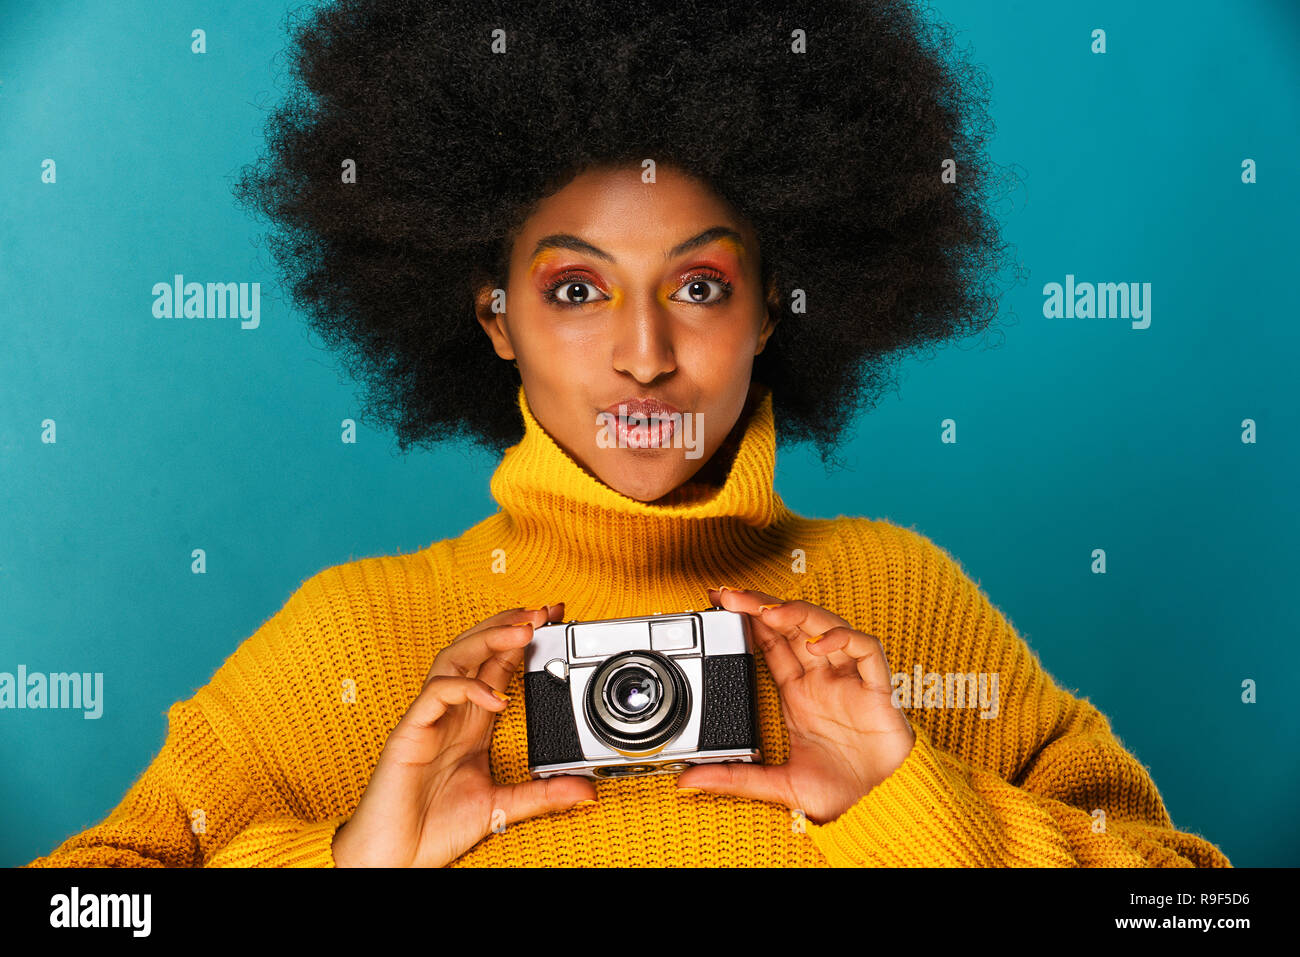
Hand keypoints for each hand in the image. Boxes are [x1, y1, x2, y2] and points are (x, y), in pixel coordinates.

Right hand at [332, 602, 596, 866]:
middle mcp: (451, 713)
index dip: (523, 640)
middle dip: (509, 626)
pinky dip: (466, 688)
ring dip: (489, 640)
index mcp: (472, 723)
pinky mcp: (410, 733)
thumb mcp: (502, 808)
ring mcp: (429, 719)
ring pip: (455, 659)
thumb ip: (542, 795)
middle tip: (543, 612)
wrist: (394, 858)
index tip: (555, 621)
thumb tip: (586, 790)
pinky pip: (435, 694)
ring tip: (523, 632)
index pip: (498, 666)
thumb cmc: (435, 828)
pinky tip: (494, 697)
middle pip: (476, 650)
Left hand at [676, 587, 914, 823]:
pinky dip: (843, 639)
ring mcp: (849, 681)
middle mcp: (822, 680)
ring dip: (797, 614)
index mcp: (798, 694)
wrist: (883, 809)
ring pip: (825, 627)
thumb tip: (688, 782)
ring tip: (768, 612)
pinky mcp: (877, 689)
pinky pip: (865, 650)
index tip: (718, 603)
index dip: (748, 620)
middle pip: (792, 626)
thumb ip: (735, 778)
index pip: (770, 644)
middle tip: (729, 595)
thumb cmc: (839, 792)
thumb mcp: (777, 785)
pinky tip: (818, 644)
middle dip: (762, 605)